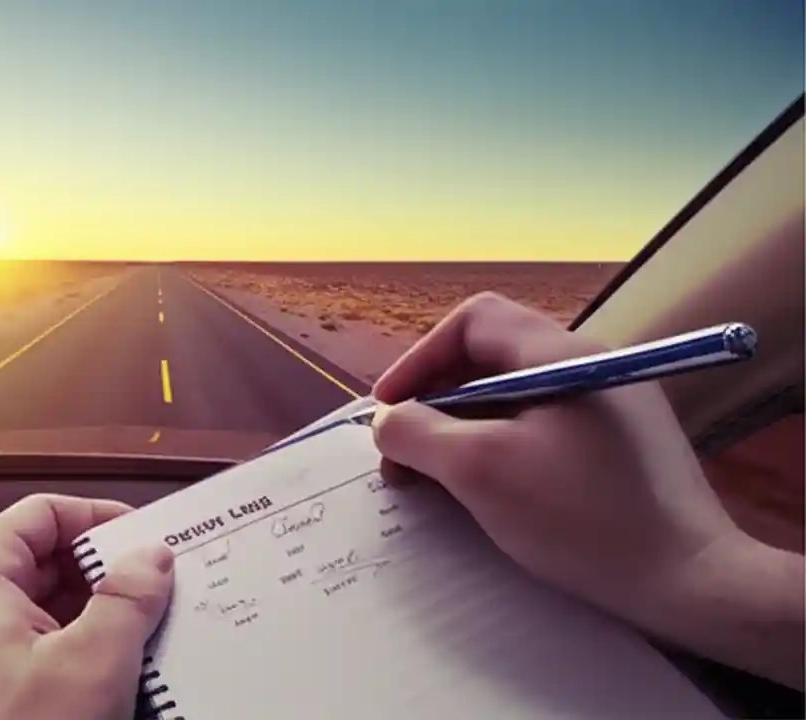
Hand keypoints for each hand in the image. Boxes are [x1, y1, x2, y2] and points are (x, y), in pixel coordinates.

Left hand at [0, 494, 173, 719]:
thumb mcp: (88, 668)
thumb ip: (126, 602)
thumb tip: (150, 561)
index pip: (41, 513)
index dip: (98, 518)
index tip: (149, 538)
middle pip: (46, 563)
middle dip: (109, 576)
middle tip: (165, 590)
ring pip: (46, 616)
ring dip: (102, 622)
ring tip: (154, 638)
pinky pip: (38, 659)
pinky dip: (81, 660)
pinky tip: (124, 681)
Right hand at [370, 293, 802, 688]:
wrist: (690, 582)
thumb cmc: (580, 517)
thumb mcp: (480, 470)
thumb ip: (419, 433)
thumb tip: (387, 420)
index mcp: (561, 355)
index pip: (472, 323)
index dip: (419, 359)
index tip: (389, 410)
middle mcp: (591, 367)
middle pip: (491, 361)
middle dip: (435, 402)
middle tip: (404, 455)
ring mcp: (613, 408)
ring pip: (515, 400)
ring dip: (464, 432)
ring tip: (436, 482)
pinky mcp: (622, 449)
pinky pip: (543, 431)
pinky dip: (501, 451)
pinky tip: (488, 495)